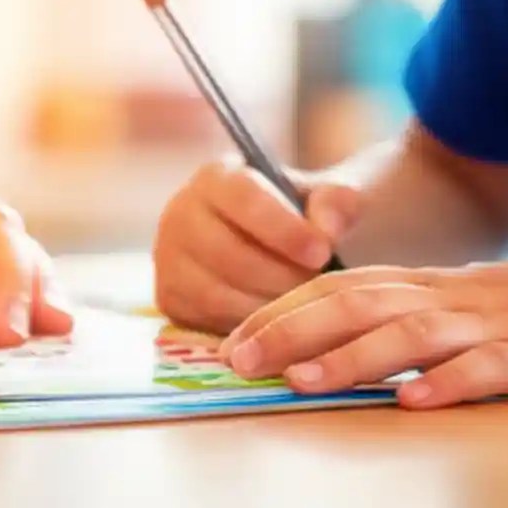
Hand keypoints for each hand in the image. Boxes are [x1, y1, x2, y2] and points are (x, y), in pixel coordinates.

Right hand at [153, 158, 361, 332]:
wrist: (287, 252)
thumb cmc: (309, 221)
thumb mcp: (335, 201)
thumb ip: (339, 203)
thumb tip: (326, 227)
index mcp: (217, 178)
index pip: (242, 197)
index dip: (282, 228)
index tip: (322, 253)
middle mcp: (180, 213)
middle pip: (226, 254)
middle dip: (279, 277)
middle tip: (318, 290)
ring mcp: (168, 258)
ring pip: (214, 294)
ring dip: (265, 308)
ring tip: (301, 306)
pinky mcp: (170, 299)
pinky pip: (205, 321)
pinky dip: (245, 328)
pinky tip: (275, 320)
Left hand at [221, 254, 507, 408]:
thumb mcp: (453, 305)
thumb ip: (395, 318)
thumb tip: (324, 348)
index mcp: (423, 286)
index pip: (337, 288)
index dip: (281, 310)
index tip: (231, 340)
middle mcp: (446, 298)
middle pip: (359, 304)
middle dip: (292, 330)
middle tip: (239, 360)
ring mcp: (491, 324)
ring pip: (413, 332)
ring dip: (353, 356)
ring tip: (302, 380)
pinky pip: (490, 367)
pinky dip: (450, 381)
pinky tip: (413, 400)